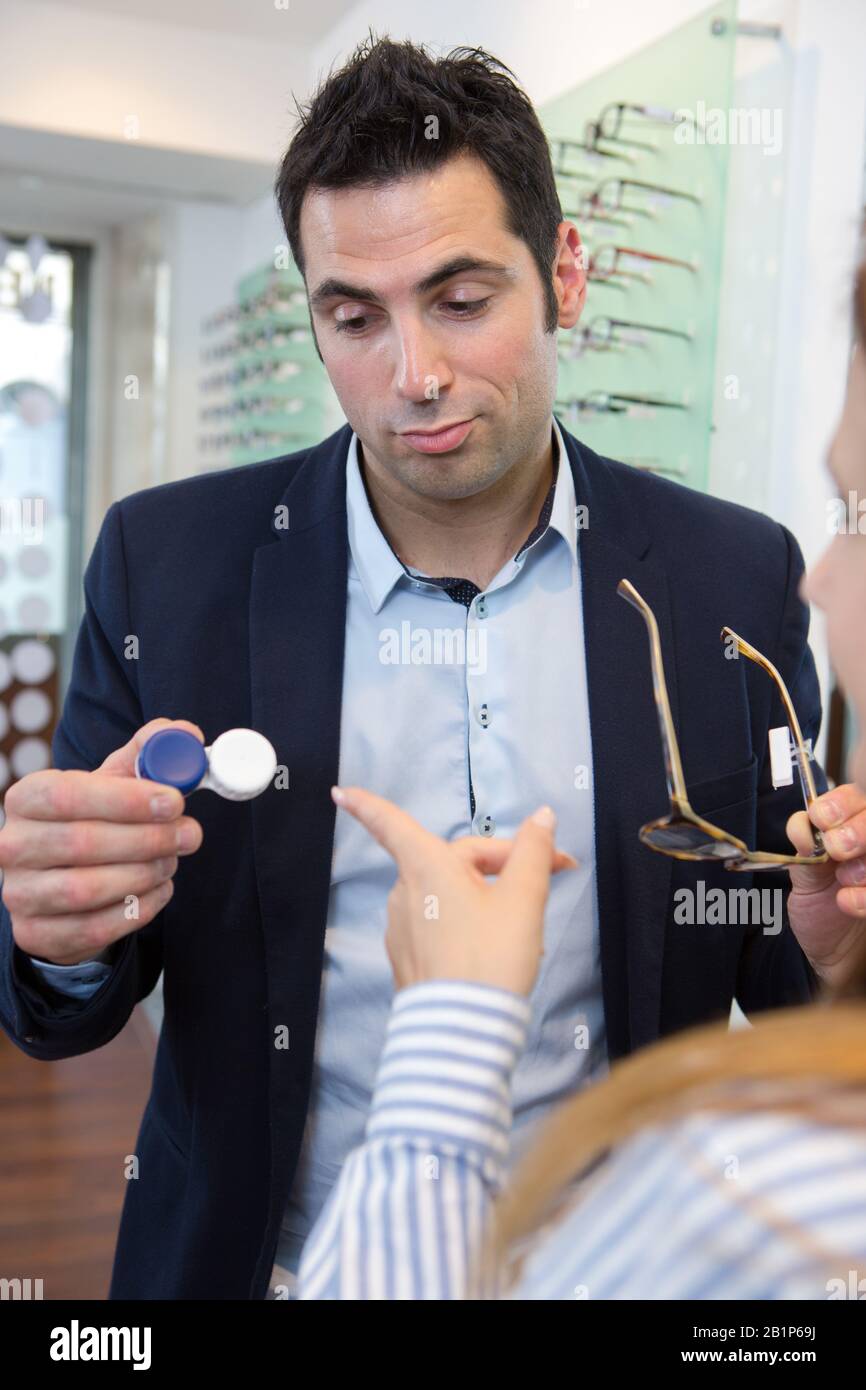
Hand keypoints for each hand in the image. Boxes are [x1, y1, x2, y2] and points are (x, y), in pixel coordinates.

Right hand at [0, 718, 204, 966]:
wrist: (62, 883)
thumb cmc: (92, 821)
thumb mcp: (114, 782)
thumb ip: (148, 754)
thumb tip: (186, 734)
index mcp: (27, 797)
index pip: (68, 795)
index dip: (125, 799)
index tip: (174, 801)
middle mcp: (13, 845)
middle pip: (82, 843)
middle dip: (147, 839)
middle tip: (189, 834)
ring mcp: (19, 894)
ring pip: (88, 889)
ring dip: (144, 874)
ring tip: (171, 860)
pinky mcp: (35, 933)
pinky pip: (94, 927)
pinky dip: (137, 910)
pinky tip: (159, 889)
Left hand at [331, 785, 577, 995]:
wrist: (462, 1032)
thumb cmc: (491, 958)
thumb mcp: (524, 900)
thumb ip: (534, 853)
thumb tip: (542, 817)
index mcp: (427, 866)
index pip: (391, 824)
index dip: (367, 805)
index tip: (341, 793)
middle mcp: (405, 891)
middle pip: (453, 860)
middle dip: (501, 863)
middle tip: (551, 875)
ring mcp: (402, 927)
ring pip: (448, 893)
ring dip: (485, 895)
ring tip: (525, 921)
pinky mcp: (407, 958)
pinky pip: (438, 925)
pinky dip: (466, 924)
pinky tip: (496, 946)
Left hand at [786, 783, 865, 987]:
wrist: (833, 950)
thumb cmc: (820, 903)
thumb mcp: (804, 874)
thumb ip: (805, 847)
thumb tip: (802, 826)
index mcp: (850, 825)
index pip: (856, 796)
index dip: (840, 803)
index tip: (820, 817)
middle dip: (857, 831)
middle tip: (836, 848)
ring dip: (864, 866)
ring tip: (842, 880)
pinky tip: (846, 903)